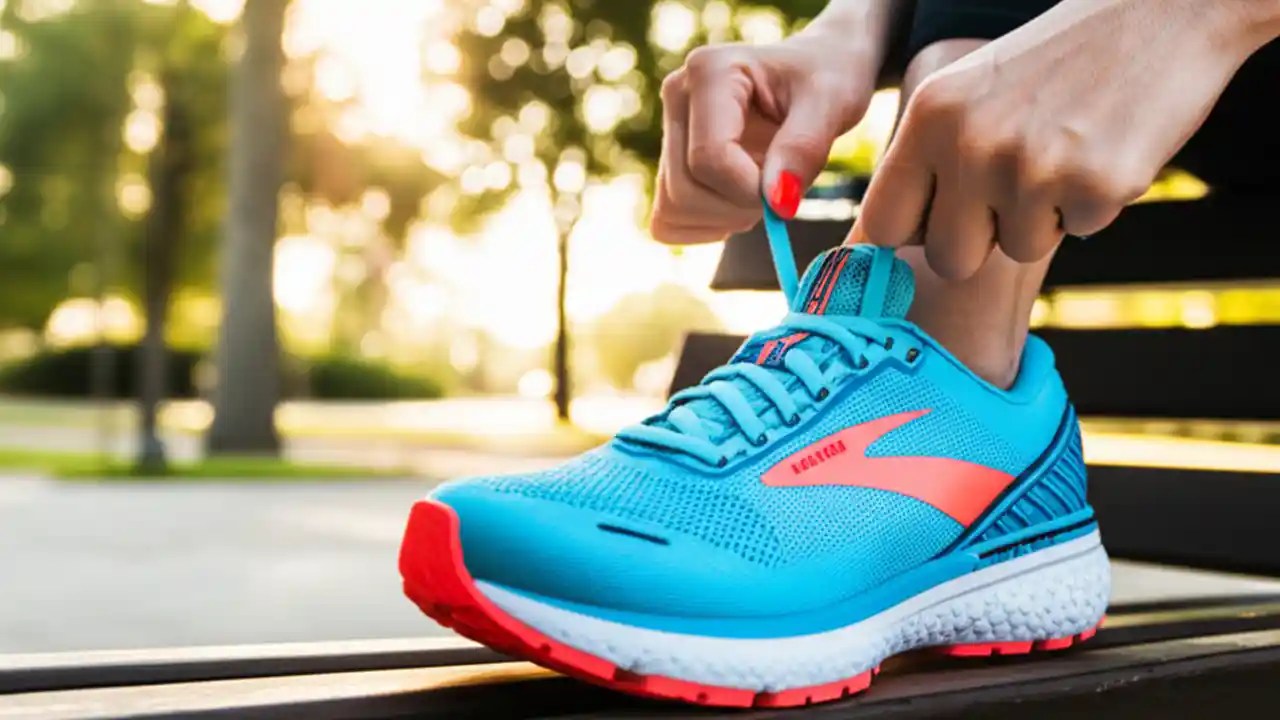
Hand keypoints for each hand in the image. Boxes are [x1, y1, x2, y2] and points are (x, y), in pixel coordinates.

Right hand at [651, 30, 880, 243]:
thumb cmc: (826, 79)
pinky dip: (704, 227)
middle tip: (779, 191)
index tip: (788, 188)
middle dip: (737, 207)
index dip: (749, 190)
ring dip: (723, 218)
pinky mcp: (668, 161)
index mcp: (709, 71)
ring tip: (763, 190)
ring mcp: (669, 130)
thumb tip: (777, 202)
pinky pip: (666, 221)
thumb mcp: (832, 103)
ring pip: (672, 207)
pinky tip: (737, 203)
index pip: (709, 157)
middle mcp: (677, 96)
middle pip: (685, 189)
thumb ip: (804, 148)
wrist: (815, 74)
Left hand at [855, 0, 1267, 278]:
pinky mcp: (1095, 185)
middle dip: (983, 241)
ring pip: (1019, 248)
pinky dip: (1097, 203)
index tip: (939, 224)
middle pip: (947, 258)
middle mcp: (970, 145)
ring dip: (1047, 216)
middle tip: (1017, 191)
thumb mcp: (970, 95)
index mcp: (929, 117)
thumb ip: (930, 159)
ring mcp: (1032, 167)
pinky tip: (1107, 148)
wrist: (1163, 13)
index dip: (914, 234)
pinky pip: (1083, 232)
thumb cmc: (1058, 63)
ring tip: (1067, 151)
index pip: (882, 224)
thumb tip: (892, 240)